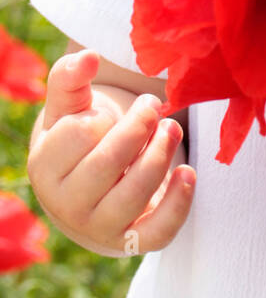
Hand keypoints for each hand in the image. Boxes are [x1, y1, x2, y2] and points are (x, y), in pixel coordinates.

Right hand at [27, 49, 195, 256]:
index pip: (78, 136)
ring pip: (135, 195)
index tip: (111, 112)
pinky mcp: (132, 241)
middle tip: (154, 105)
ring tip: (171, 128)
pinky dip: (179, 203)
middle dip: (139, 128)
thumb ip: (72, 76)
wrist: (95, 180)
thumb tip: (89, 56)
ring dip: (161, 154)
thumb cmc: (82, 133)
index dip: (103, 116)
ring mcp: (100, 228)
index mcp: (46, 167)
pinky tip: (188, 171)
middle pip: (107, 165)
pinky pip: (158, 233)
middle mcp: (67, 205)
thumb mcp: (70, 104)